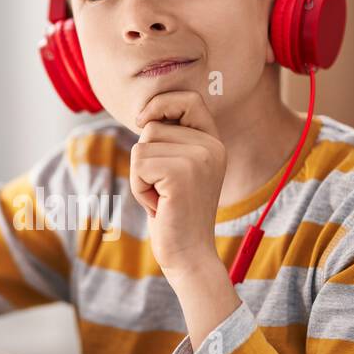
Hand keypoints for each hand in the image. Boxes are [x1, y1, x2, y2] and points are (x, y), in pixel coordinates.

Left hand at [130, 90, 226, 277]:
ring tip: (161, 198)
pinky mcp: (181, 173)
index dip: (161, 103)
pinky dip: (138, 187)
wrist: (189, 254)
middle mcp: (212, 146)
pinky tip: (158, 205)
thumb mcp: (178, 171)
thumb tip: (144, 115)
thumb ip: (171, 142)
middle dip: (145, 159)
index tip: (142, 122)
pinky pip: (138, 164)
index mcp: (215, 142)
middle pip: (154, 126)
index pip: (189, 99)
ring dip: (140, 176)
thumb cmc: (175, 214)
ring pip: (142, 146)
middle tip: (163, 189)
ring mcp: (199, 158)